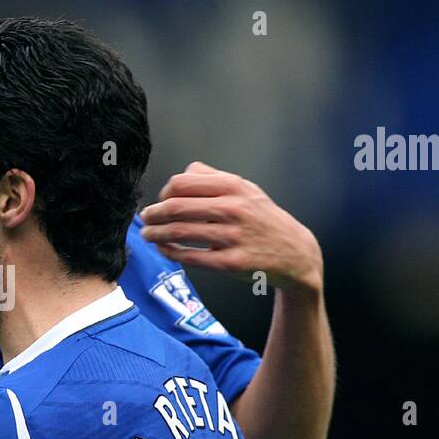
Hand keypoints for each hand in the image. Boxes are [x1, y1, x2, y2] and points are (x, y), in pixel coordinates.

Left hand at [139, 162, 322, 293]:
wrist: (294, 251)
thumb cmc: (261, 218)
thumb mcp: (245, 189)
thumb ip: (213, 178)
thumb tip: (181, 175)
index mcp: (233, 186)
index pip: (182, 183)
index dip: (164, 193)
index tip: (160, 201)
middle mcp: (233, 209)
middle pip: (176, 207)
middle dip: (152, 214)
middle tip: (143, 219)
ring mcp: (232, 237)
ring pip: (180, 233)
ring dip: (156, 234)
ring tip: (147, 235)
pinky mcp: (231, 263)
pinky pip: (190, 257)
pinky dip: (171, 252)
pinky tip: (165, 250)